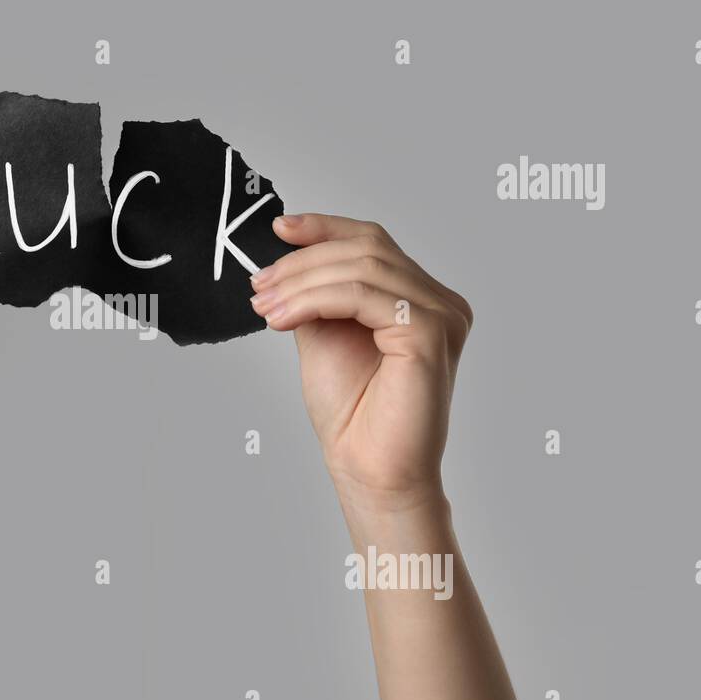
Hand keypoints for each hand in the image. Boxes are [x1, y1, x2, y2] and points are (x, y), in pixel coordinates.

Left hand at [251, 214, 472, 514]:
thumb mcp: (325, 336)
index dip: (325, 228)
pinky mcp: (431, 333)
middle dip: (302, 262)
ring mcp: (442, 316)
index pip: (373, 242)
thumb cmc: (352, 415)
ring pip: (362, 268)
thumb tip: (286, 261)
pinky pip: (364, 295)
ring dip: (301, 283)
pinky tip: (285, 318)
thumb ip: (318, 295)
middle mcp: (441, 303)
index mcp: (421, 300)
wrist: (368, 472)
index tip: (279, 227)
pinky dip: (316, 300)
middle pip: (367, 248)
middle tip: (258, 285)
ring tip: (264, 306)